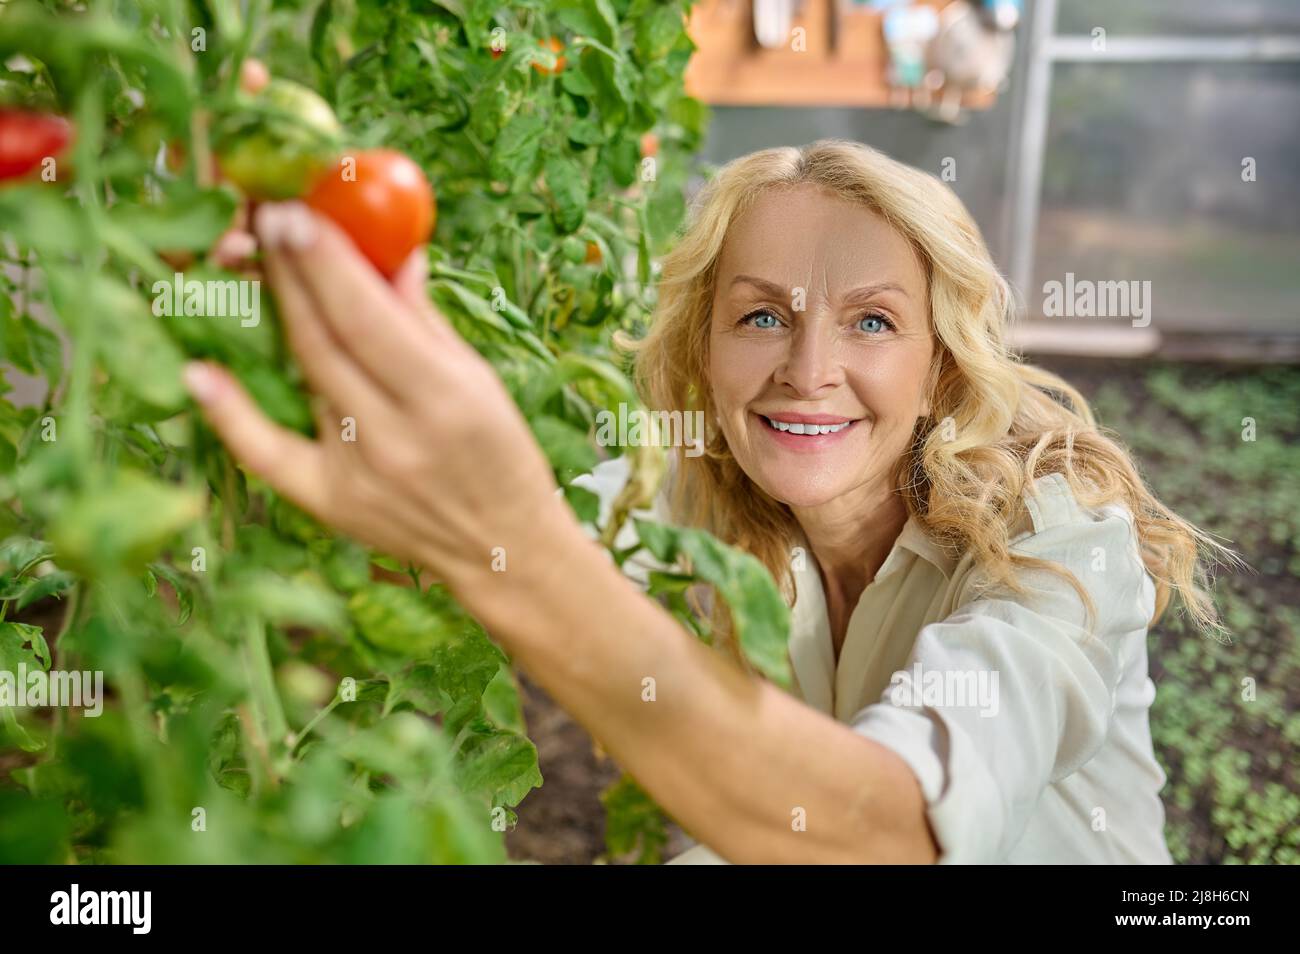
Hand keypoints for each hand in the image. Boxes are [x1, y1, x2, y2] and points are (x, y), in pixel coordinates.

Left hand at [183, 201, 568, 596]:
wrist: (504, 550)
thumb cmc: (503, 456)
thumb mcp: (481, 380)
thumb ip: (424, 318)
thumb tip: (389, 251)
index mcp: (445, 398)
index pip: (369, 317)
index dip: (326, 260)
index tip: (297, 210)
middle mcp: (396, 436)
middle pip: (324, 339)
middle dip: (290, 270)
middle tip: (265, 215)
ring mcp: (357, 472)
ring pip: (300, 378)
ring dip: (271, 312)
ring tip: (248, 259)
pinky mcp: (331, 503)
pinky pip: (269, 453)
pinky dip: (228, 413)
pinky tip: (198, 370)